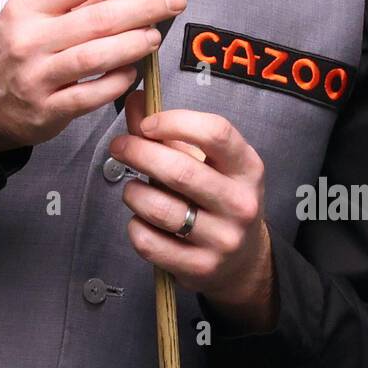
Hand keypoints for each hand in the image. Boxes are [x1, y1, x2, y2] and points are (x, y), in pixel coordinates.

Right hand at [0, 0, 185, 152]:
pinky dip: (116, 82)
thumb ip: (75, 3)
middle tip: (173, 1)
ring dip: (133, 44)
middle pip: (97, 18)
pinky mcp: (47, 110)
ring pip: (95, 56)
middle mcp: (29, 39)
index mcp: (27, 7)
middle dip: (143, 7)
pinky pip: (90, 95)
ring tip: (155, 36)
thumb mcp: (31, 16)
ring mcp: (37, 77)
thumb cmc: (11, 52)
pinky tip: (132, 71)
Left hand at [108, 89, 276, 332]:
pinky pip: (149, 243)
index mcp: (247, 167)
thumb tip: (134, 99)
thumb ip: (168, 132)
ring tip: (132, 189)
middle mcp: (241, 203)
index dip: (174, 121)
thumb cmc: (217, 198)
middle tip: (119, 147)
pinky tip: (140, 220)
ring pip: (160, 209)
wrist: (243, 261)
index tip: (147, 124)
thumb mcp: (208, 162)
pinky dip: (135, 227)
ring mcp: (223, 239)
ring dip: (134, 192)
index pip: (215, 132)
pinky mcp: (200, 268)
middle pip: (180, 170)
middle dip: (139, 153)